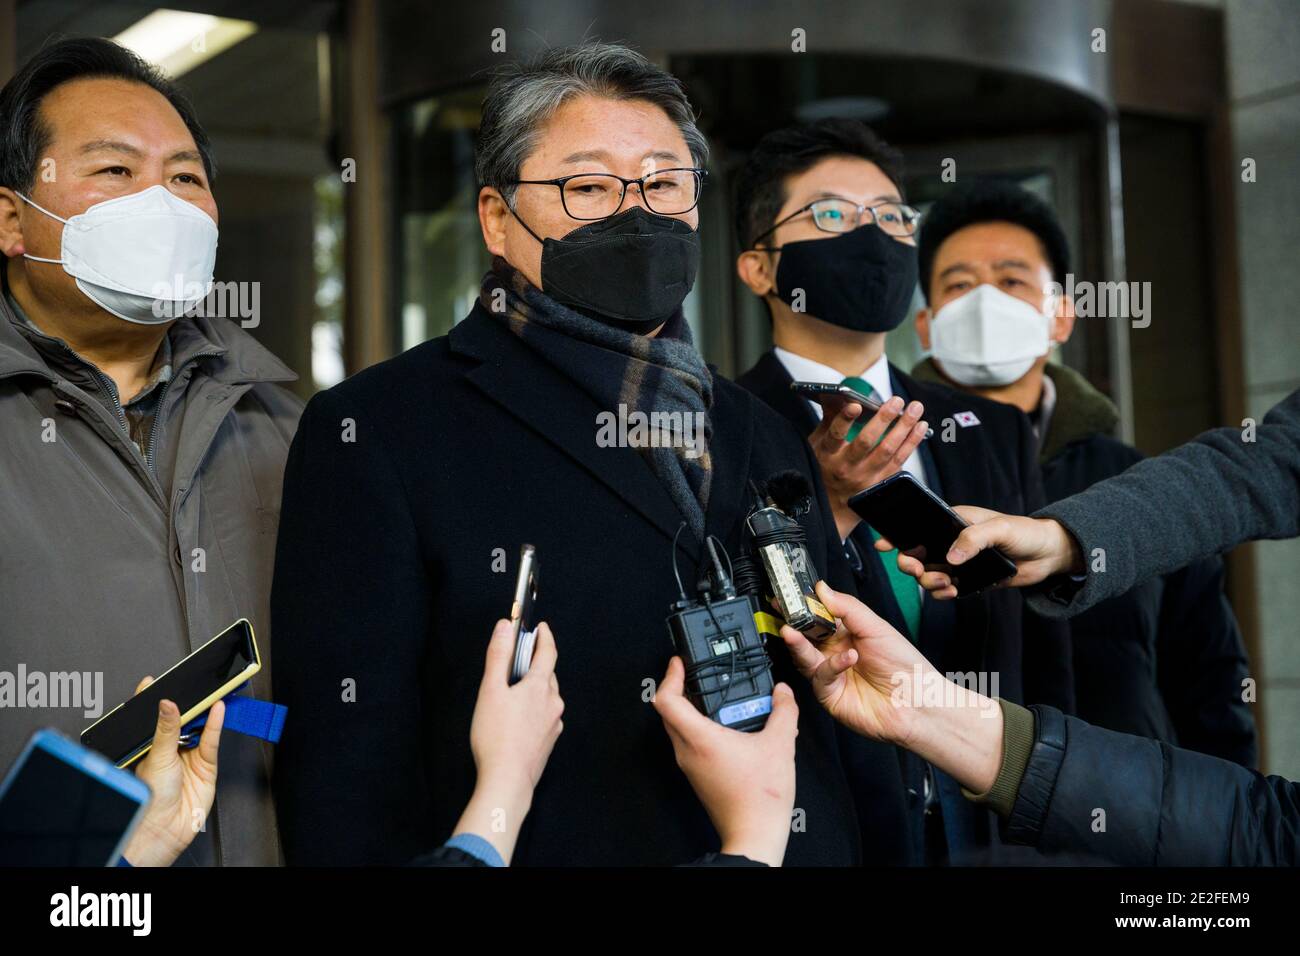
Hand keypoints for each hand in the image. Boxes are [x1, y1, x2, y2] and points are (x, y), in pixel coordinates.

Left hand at [121, 677, 222, 866]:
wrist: (164, 830)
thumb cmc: (149, 800)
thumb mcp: (155, 757)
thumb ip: (166, 729)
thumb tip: (166, 704)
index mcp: (149, 747)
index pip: (150, 717)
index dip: (153, 699)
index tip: (153, 680)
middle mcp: (169, 749)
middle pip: (180, 719)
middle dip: (186, 702)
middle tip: (192, 682)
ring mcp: (188, 756)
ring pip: (198, 726)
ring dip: (203, 710)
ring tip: (209, 691)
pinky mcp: (206, 764)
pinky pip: (212, 739)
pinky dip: (216, 723)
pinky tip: (218, 709)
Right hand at [454, 619, 563, 863]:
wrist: (508, 780)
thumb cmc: (495, 736)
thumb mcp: (490, 690)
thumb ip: (498, 656)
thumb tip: (505, 627)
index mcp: (540, 686)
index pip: (548, 652)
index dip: (544, 637)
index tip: (540, 627)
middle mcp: (553, 703)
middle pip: (548, 674)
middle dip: (537, 662)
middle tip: (521, 656)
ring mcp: (554, 723)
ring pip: (547, 696)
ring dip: (535, 687)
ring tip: (516, 689)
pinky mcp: (549, 741)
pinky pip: (545, 716)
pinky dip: (535, 709)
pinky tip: (519, 718)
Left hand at [652, 656, 797, 866]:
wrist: (754, 833)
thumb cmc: (761, 797)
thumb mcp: (780, 744)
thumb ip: (783, 711)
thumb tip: (782, 693)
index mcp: (700, 739)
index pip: (666, 700)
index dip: (669, 676)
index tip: (679, 663)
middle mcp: (687, 751)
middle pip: (667, 712)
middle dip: (678, 688)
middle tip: (694, 674)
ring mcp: (689, 765)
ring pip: (677, 728)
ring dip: (688, 708)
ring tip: (712, 696)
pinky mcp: (697, 775)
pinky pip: (688, 742)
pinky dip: (698, 726)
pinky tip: (724, 724)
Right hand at [778, 581, 935, 747]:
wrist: (918, 703)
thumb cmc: (905, 666)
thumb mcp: (876, 627)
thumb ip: (847, 607)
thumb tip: (822, 589)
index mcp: (846, 634)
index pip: (817, 615)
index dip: (803, 605)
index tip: (790, 594)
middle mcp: (834, 653)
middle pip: (805, 636)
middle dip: (792, 623)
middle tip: (781, 611)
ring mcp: (831, 674)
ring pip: (804, 656)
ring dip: (797, 643)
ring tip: (792, 631)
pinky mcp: (829, 695)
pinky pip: (821, 677)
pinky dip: (832, 665)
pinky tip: (848, 658)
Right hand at [808, 395, 927, 538]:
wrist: (832, 507)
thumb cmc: (823, 467)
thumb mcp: (817, 445)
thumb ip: (829, 419)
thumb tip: (838, 395)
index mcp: (827, 454)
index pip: (835, 435)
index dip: (845, 420)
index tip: (855, 405)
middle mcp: (846, 467)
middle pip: (866, 442)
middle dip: (883, 419)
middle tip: (896, 401)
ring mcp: (865, 477)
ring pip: (887, 451)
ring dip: (904, 428)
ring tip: (915, 409)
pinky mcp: (880, 483)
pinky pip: (899, 461)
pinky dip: (911, 443)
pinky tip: (920, 428)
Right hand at [875, 506, 1083, 599]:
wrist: (1048, 556)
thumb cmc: (1025, 532)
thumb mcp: (1000, 529)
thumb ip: (974, 539)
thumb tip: (950, 558)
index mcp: (952, 521)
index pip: (918, 525)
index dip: (897, 535)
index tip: (883, 545)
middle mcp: (950, 541)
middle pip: (915, 553)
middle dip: (911, 564)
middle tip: (918, 570)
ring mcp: (957, 561)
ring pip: (927, 573)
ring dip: (930, 581)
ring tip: (948, 583)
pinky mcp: (966, 579)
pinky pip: (944, 588)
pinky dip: (943, 593)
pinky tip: (954, 591)